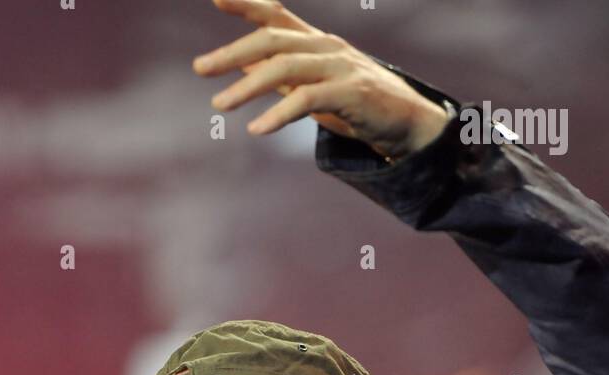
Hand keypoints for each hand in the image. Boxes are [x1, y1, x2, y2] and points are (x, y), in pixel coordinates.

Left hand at [194, 0, 449, 159]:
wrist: (409, 125)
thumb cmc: (359, 108)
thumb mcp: (314, 91)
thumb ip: (282, 80)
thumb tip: (243, 72)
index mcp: (316, 43)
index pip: (276, 16)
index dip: (246, 4)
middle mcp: (326, 47)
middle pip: (272, 41)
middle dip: (232, 52)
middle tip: (200, 68)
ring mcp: (340, 66)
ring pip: (284, 68)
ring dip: (247, 87)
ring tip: (220, 106)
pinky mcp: (351, 93)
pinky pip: (307, 99)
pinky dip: (278, 113)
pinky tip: (257, 129)